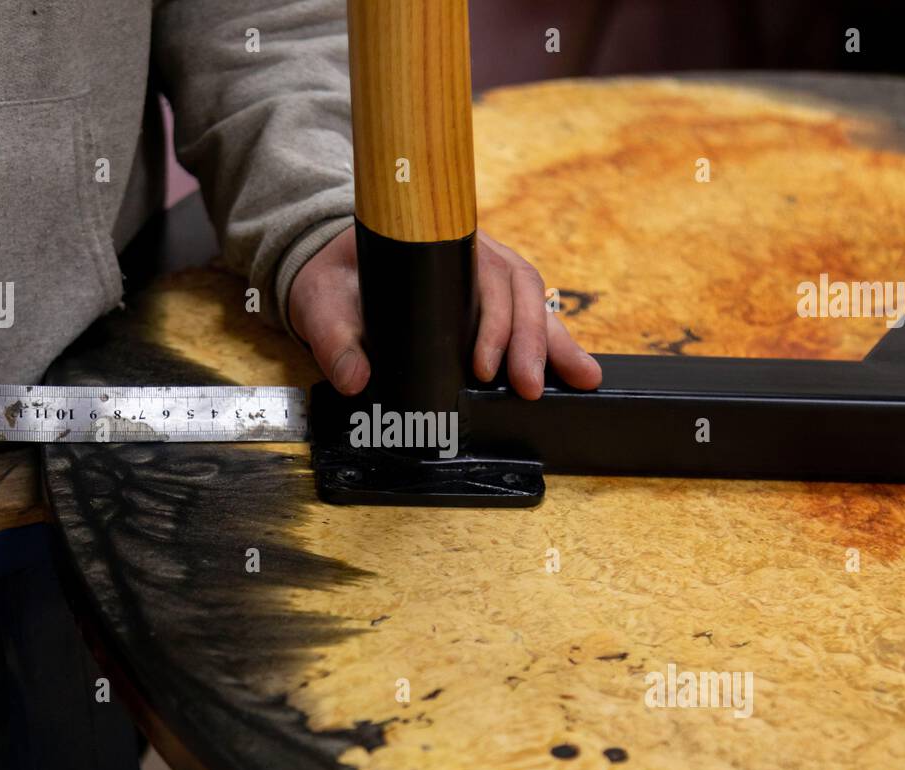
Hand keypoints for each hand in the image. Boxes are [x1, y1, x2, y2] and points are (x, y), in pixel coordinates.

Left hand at [288, 226, 601, 399]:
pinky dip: (554, 346)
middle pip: (518, 290)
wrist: (335, 270)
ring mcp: (487, 277)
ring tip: (583, 380)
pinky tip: (576, 374)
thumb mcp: (321, 305)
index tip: (482, 366)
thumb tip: (355, 380)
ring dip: (556, 344)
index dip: (490, 321)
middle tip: (530, 388)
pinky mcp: (492, 301)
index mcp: (436, 246)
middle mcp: (472, 256)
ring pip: (533, 303)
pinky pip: (531, 318)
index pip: (482, 276)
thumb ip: (334, 340)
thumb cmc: (334, 281)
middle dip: (531, 341)